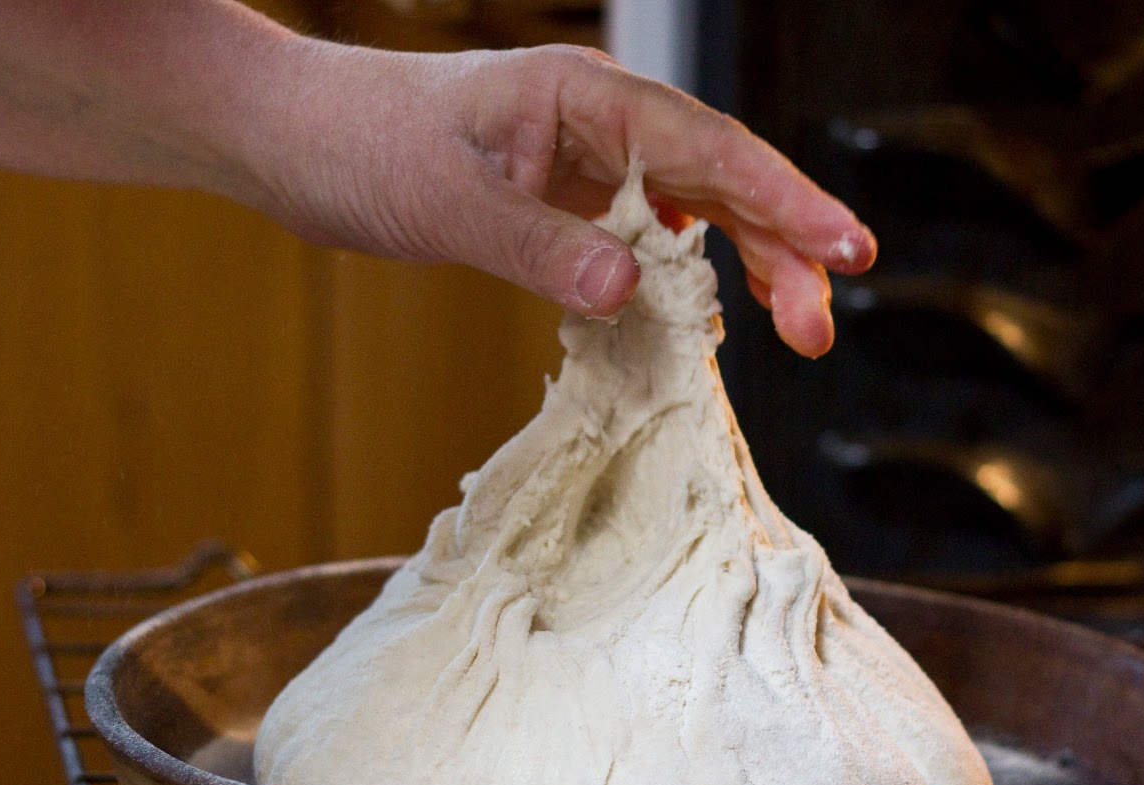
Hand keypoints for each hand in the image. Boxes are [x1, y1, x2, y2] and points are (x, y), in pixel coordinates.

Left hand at [239, 43, 876, 356]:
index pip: (711, 149)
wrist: (297, 144)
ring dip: (747, 265)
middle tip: (819, 326)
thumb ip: (538, 247)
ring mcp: (587, 163)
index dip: (785, 201)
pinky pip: (648, 239)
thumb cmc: (362, 146)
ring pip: (696, 212)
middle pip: (722, 182)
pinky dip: (684, 277)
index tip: (845, 247)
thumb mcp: (449, 201)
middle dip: (783, 249)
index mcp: (587, 98)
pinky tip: (703, 315)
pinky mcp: (566, 203)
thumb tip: (629, 291)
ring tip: (794, 325)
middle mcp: (601, 125)